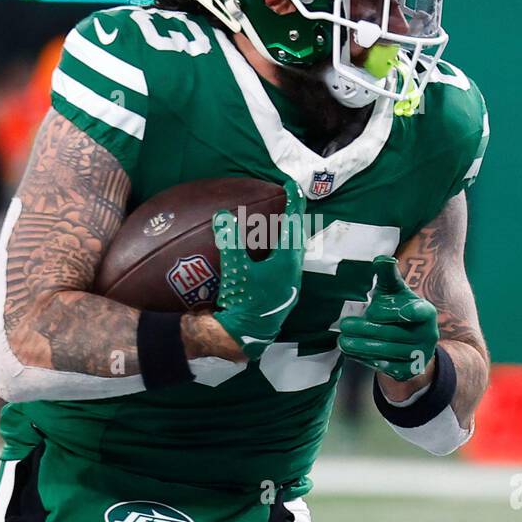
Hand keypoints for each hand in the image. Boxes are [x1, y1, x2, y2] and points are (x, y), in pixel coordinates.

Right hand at [211, 180, 306, 360]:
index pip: (292, 224)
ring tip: (282, 221)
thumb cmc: (244, 303)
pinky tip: (270, 250)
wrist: (246, 336)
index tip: (291, 185)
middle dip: (294, 216)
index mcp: (287, 261)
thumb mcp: (235, 270)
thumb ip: (230, 242)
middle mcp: (293, 270)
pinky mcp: (281, 290)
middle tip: (290, 200)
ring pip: (294, 249)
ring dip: (288, 233)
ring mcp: (289, 282)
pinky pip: (286, 260)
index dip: (292, 202)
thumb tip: (223, 215)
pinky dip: (281, 247)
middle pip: (298, 235)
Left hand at [338, 256, 438, 381]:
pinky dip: (367, 360)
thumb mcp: (393, 292)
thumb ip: (388, 275)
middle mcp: (428, 335)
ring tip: (342, 340)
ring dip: (362, 346)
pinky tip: (351, 352)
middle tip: (345, 324)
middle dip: (366, 329)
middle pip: (394, 333)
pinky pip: (386, 367)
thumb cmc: (396, 309)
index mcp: (426, 312)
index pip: (417, 312)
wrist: (410, 343)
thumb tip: (381, 258)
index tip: (373, 311)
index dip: (396, 312)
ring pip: (388, 352)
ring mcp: (419, 355)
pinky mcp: (408, 371)